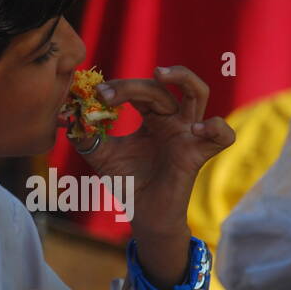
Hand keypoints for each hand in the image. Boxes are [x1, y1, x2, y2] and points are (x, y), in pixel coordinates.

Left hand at [76, 65, 234, 232]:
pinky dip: (215, 128)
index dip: (121, 87)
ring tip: (161, 73)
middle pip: (163, 87)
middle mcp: (173, 121)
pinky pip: (223, 136)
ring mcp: (189, 135)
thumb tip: (68, 118)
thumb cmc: (129, 184)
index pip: (141, 90)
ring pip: (199, 93)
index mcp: (153, 117)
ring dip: (184, 78)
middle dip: (134, 86)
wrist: (143, 216)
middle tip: (110, 93)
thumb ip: (87, 137)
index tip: (98, 94)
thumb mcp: (102, 157)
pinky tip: (195, 129)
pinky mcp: (198, 154)